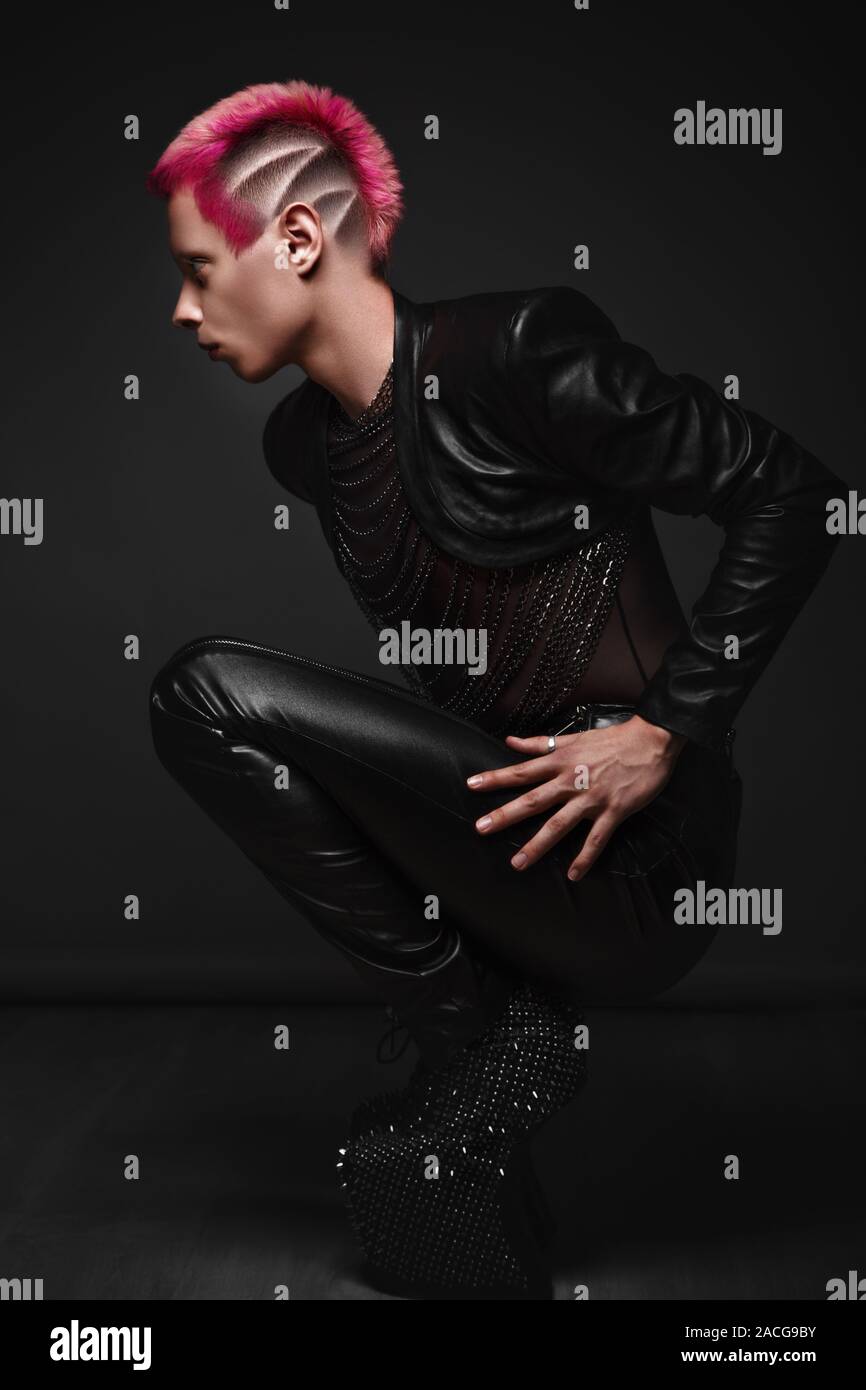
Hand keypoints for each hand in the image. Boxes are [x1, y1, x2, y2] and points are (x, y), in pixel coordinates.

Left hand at [466, 715, 687, 879]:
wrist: (651, 740)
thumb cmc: (612, 739)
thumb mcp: (573, 737)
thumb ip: (540, 743)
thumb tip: (511, 741)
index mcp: (561, 762)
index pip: (522, 771)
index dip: (496, 778)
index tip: (472, 785)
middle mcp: (571, 780)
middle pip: (533, 800)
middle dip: (506, 815)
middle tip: (482, 828)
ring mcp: (592, 798)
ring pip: (559, 824)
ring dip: (537, 844)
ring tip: (518, 862)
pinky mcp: (614, 810)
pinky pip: (596, 838)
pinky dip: (585, 857)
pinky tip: (573, 874)